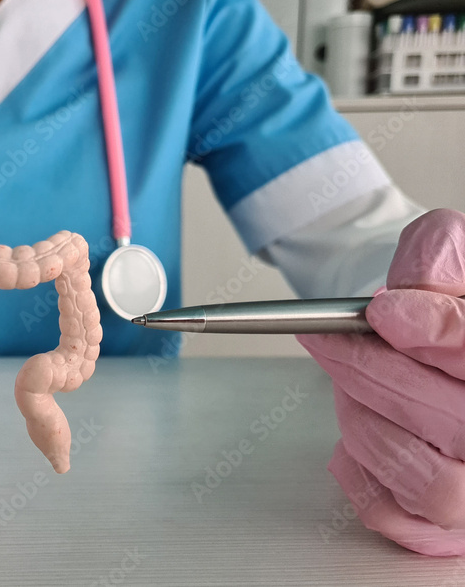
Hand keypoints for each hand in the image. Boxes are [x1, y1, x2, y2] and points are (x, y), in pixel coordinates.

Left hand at [299, 209, 464, 555]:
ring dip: (368, 424)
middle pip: (458, 421)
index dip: (441, 334)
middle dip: (375, 373)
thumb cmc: (446, 302)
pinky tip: (358, 430)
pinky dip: (359, 470)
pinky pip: (394, 514)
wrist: (429, 335)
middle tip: (330, 339)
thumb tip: (414, 291)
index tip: (385, 313)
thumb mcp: (449, 255)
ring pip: (431, 481)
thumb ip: (437, 258)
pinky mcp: (447, 527)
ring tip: (351, 387)